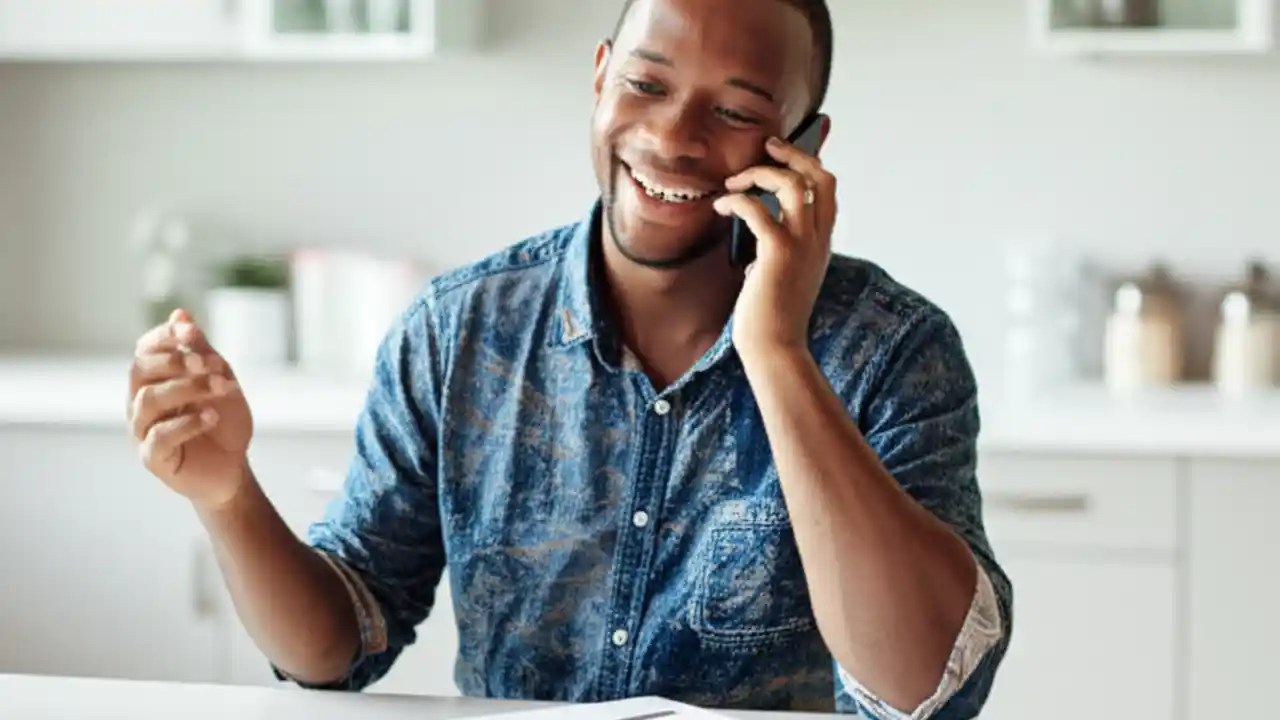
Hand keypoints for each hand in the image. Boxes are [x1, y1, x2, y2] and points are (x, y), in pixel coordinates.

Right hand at [128, 309, 253, 509]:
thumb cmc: (223, 422)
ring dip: (187, 388)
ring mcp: (143, 431)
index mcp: (153, 380)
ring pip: (148, 400)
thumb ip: (200, 350)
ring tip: (221, 388)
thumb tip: (181, 312)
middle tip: (211, 363)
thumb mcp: (218, 379)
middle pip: (140, 370)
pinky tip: (211, 416)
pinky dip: (187, 422)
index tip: (192, 330)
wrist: (234, 467)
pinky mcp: (153, 458)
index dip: (165, 335)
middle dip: (176, 360)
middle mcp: (140, 402)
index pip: (145, 348)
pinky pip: (158, 436)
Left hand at [714, 133, 836, 362]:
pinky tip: (720, 208)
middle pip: (819, 176)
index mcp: (822, 243)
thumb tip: (759, 229)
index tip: (783, 155)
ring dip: (760, 174)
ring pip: (792, 184)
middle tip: (766, 148)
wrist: (776, 348)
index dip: (809, 163)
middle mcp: (818, 239)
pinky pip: (756, 209)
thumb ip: (780, 249)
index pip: (828, 189)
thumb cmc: (773, 317)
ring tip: (735, 181)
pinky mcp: (777, 253)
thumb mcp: (785, 275)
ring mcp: (802, 244)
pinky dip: (735, 201)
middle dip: (793, 154)